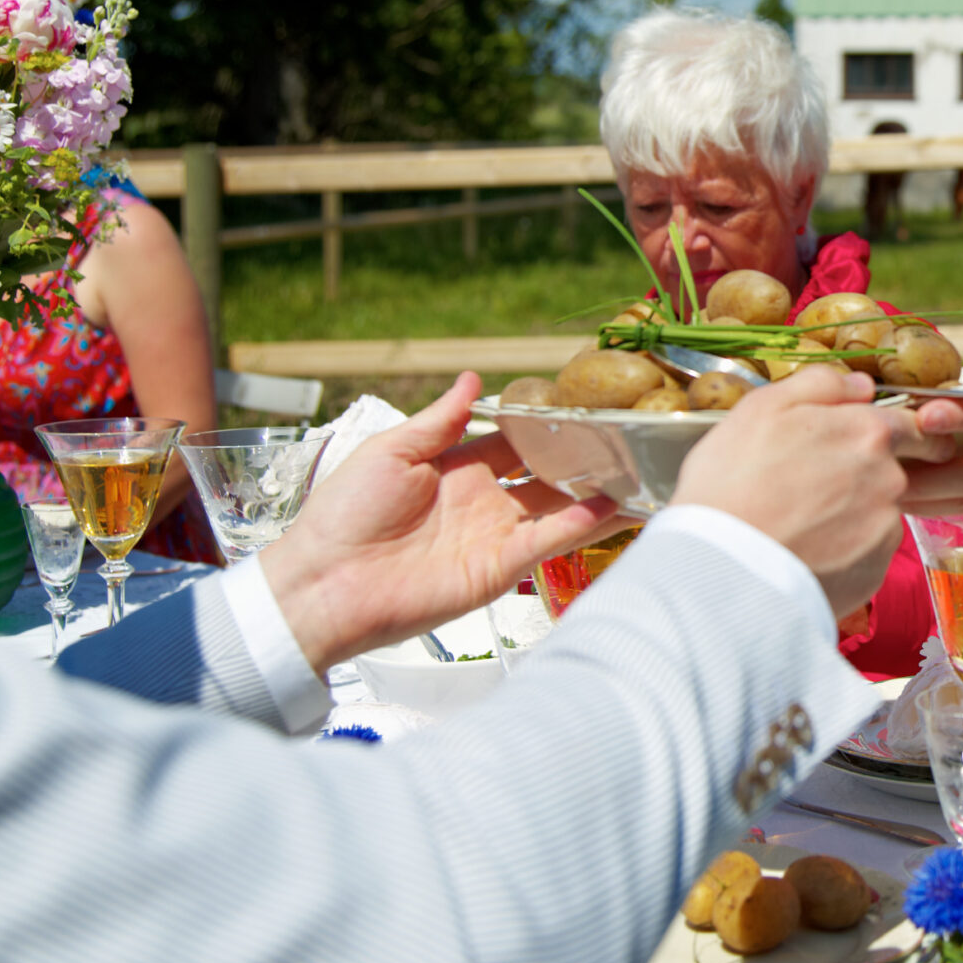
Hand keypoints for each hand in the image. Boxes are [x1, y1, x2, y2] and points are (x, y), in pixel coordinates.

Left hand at [261, 372, 620, 671]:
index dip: (545, 425)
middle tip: (625, 436)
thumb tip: (474, 378)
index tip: (582, 405)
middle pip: (546, 474)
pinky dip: (580, 525)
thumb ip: (439, 420)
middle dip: (582, 457)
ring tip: (638, 472)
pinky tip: (612, 506)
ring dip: (596, 492)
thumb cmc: (343, 515)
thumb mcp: (390, 452)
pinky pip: (547, 542)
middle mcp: (483, 501)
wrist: (324, 584)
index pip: (514, 441)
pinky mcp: (498, 569)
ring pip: (558, 509)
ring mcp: (494, 536)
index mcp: (456, 468)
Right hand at [672, 367, 953, 619]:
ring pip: (878, 513)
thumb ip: (819, 384)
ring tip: (802, 524)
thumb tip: (861, 385)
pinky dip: (846, 551)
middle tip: (823, 487)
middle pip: (892, 470)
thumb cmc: (732, 482)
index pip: (910, 424)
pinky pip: (868, 553)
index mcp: (867, 432)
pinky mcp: (875, 570)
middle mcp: (889, 478)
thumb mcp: (761, 408)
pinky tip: (809, 551)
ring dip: (853, 514)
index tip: (891, 440)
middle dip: (867, 474)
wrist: (723, 567)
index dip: (901, 430)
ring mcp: (885, 528)